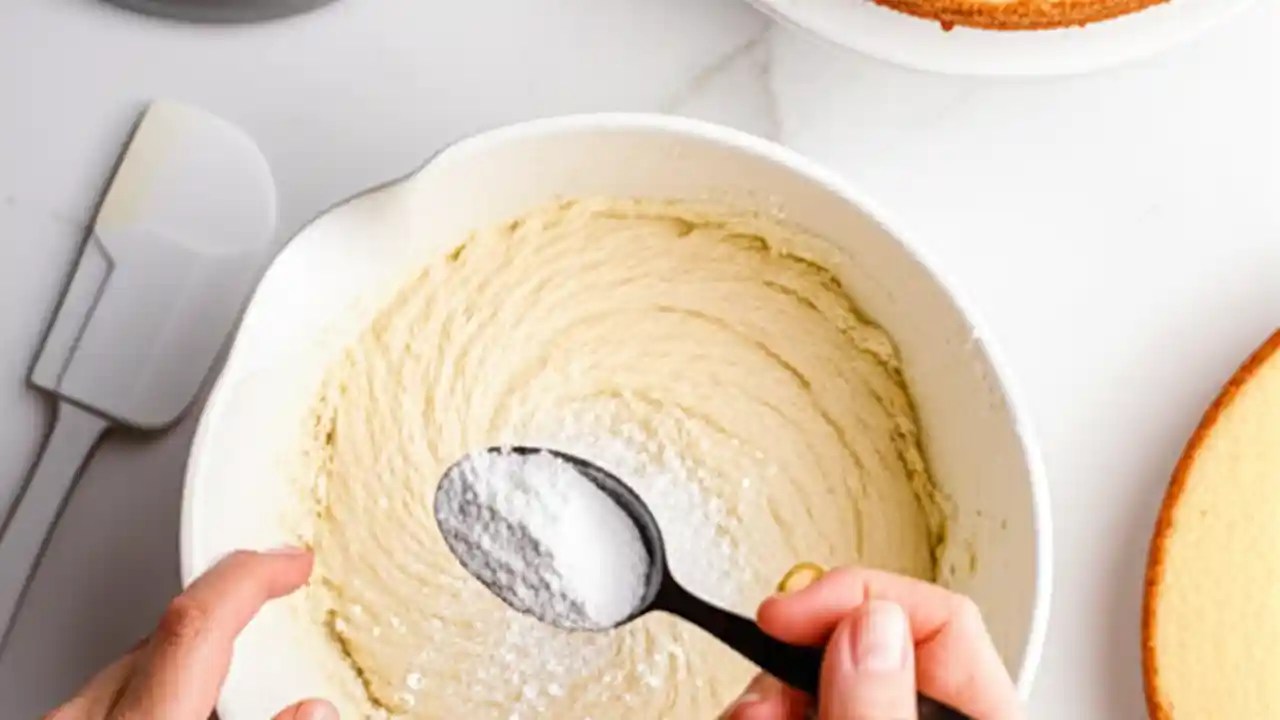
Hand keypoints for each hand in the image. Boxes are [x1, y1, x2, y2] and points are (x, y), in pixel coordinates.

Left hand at [44, 548, 335, 719]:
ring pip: (134, 659)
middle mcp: (91, 717)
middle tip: (278, 590)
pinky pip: (106, 688)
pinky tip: (175, 695)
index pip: (198, 620)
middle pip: (168, 632)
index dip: (251, 576)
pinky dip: (150, 677)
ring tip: (234, 654)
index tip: (291, 560)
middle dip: (228, 607)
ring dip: (189, 647)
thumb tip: (314, 710)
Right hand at [721, 566, 1021, 719]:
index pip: (940, 618)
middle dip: (798, 650)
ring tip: (751, 714)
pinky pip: (798, 705)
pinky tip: (750, 719)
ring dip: (771, 686)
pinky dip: (767, 709)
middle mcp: (928, 718)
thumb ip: (883, 709)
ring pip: (821, 674)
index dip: (858, 597)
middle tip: (765, 681)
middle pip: (866, 641)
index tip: (786, 613)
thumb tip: (867, 625)